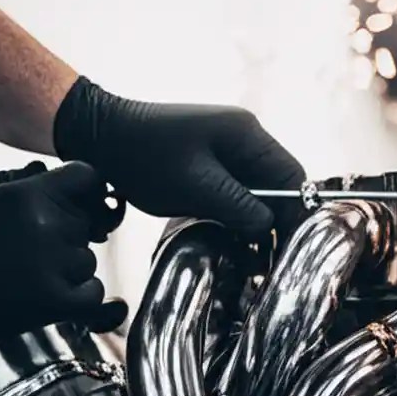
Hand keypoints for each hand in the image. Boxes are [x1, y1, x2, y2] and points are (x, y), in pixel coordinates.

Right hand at [0, 161, 126, 356]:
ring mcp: (51, 264)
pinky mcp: (52, 302)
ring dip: (66, 269)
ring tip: (24, 276)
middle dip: (66, 235)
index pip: (88, 178)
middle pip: (86, 224)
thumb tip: (47, 169)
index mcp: (27, 193)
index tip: (74, 206)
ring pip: (87, 260)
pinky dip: (78, 298)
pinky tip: (52, 297)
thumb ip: (18, 181)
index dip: (85, 192)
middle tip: (28, 252)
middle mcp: (45, 224)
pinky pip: (91, 294)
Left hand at [52, 76, 305, 235]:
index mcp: (247, 134)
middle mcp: (244, 139)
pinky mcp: (209, 166)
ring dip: (256, 223)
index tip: (293, 248)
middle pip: (278, 187)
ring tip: (252, 258)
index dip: (297, 213)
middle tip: (271, 260)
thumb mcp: (196, 186)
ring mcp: (226, 151)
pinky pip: (236, 194)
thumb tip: (270, 228)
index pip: (293, 176)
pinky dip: (237, 218)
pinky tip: (232, 241)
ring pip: (258, 194)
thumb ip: (239, 206)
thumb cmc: (144, 156)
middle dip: (278, 223)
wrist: (98, 136)